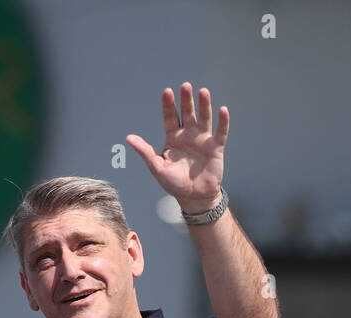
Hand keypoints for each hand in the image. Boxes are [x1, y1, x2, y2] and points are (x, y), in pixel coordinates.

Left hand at [126, 82, 227, 211]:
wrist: (194, 197)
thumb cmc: (174, 183)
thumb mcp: (157, 167)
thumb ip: (145, 151)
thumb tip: (128, 137)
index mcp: (173, 137)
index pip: (170, 117)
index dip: (168, 105)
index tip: (167, 92)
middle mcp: (188, 135)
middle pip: (187, 113)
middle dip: (186, 100)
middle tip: (185, 86)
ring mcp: (202, 140)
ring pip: (204, 118)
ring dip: (204, 105)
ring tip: (203, 91)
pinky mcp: (215, 148)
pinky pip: (220, 132)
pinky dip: (222, 122)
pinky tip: (222, 110)